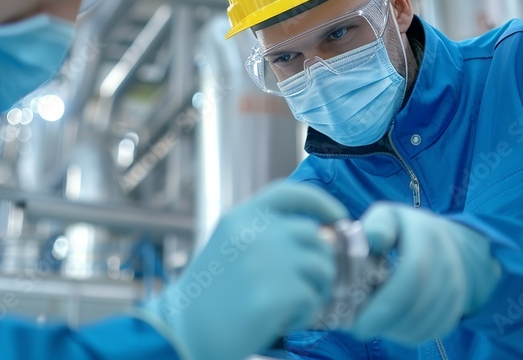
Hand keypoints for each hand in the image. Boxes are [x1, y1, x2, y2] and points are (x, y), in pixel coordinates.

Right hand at [149, 182, 348, 359]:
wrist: (185, 331)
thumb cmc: (211, 295)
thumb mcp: (230, 245)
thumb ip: (266, 233)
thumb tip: (319, 234)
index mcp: (242, 215)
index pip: (291, 192)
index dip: (321, 202)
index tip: (337, 219)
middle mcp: (256, 231)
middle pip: (315, 234)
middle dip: (322, 261)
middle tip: (313, 285)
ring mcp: (268, 260)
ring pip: (322, 267)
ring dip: (318, 289)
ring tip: (297, 306)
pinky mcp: (277, 293)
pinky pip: (313, 299)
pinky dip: (306, 314)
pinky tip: (285, 321)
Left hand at [350, 203, 500, 343]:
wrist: (447, 244)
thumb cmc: (404, 231)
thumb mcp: (389, 217)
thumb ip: (378, 225)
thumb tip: (371, 239)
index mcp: (428, 236)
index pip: (413, 273)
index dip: (386, 301)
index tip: (358, 318)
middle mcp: (448, 263)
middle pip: (418, 303)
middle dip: (384, 320)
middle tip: (358, 326)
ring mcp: (455, 289)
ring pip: (424, 322)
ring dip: (393, 328)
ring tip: (371, 320)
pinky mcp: (455, 310)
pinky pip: (429, 331)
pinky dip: (405, 334)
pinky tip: (388, 323)